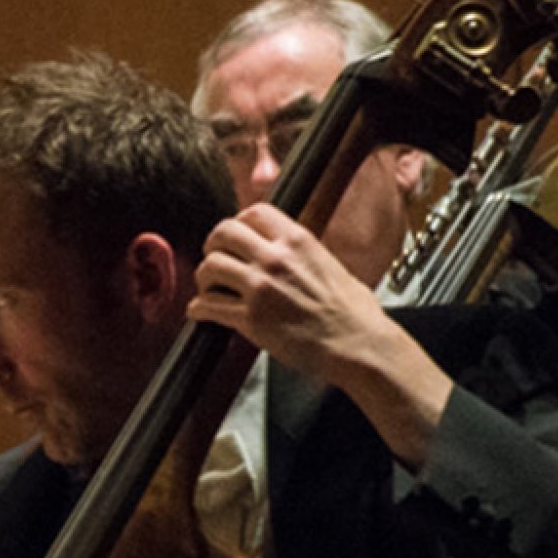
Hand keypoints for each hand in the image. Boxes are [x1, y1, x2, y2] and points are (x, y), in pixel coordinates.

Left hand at [192, 205, 449, 464]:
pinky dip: (198, 309)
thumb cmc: (353, 312)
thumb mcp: (329, 264)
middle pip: (222, 233)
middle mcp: (276, 259)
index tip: (234, 239)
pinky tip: (203, 312)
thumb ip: (300, 253)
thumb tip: (283, 252)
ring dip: (204, 279)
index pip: (254, 213)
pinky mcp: (251, 319)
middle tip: (215, 262)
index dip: (238, 224)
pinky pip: (207, 306)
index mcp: (298, 241)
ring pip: (209, 267)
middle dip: (213, 247)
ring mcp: (261, 288)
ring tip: (210, 290)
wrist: (358, 345)